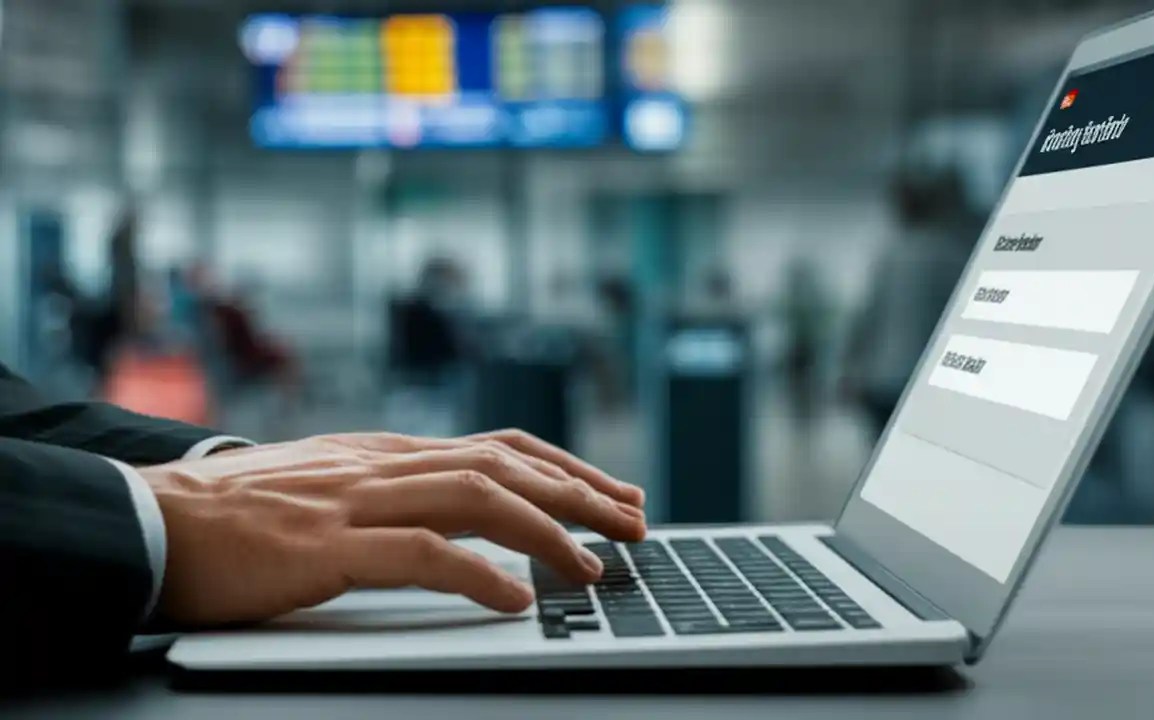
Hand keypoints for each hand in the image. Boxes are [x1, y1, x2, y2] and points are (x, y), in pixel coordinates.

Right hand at [138, 429, 645, 627]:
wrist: (147, 520)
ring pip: (476, 498)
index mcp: (388, 452)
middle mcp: (383, 464)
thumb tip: (460, 507)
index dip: (567, 468)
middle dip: (581, 494)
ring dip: (545, 531)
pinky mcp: (323, 546)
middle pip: (506, 465)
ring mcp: (354, 500)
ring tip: (592, 565)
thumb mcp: (330, 486)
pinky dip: (474, 573)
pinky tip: (513, 598)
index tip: (615, 493)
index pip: (500, 447)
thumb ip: (392, 490)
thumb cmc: (236, 515)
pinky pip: (415, 554)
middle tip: (636, 522)